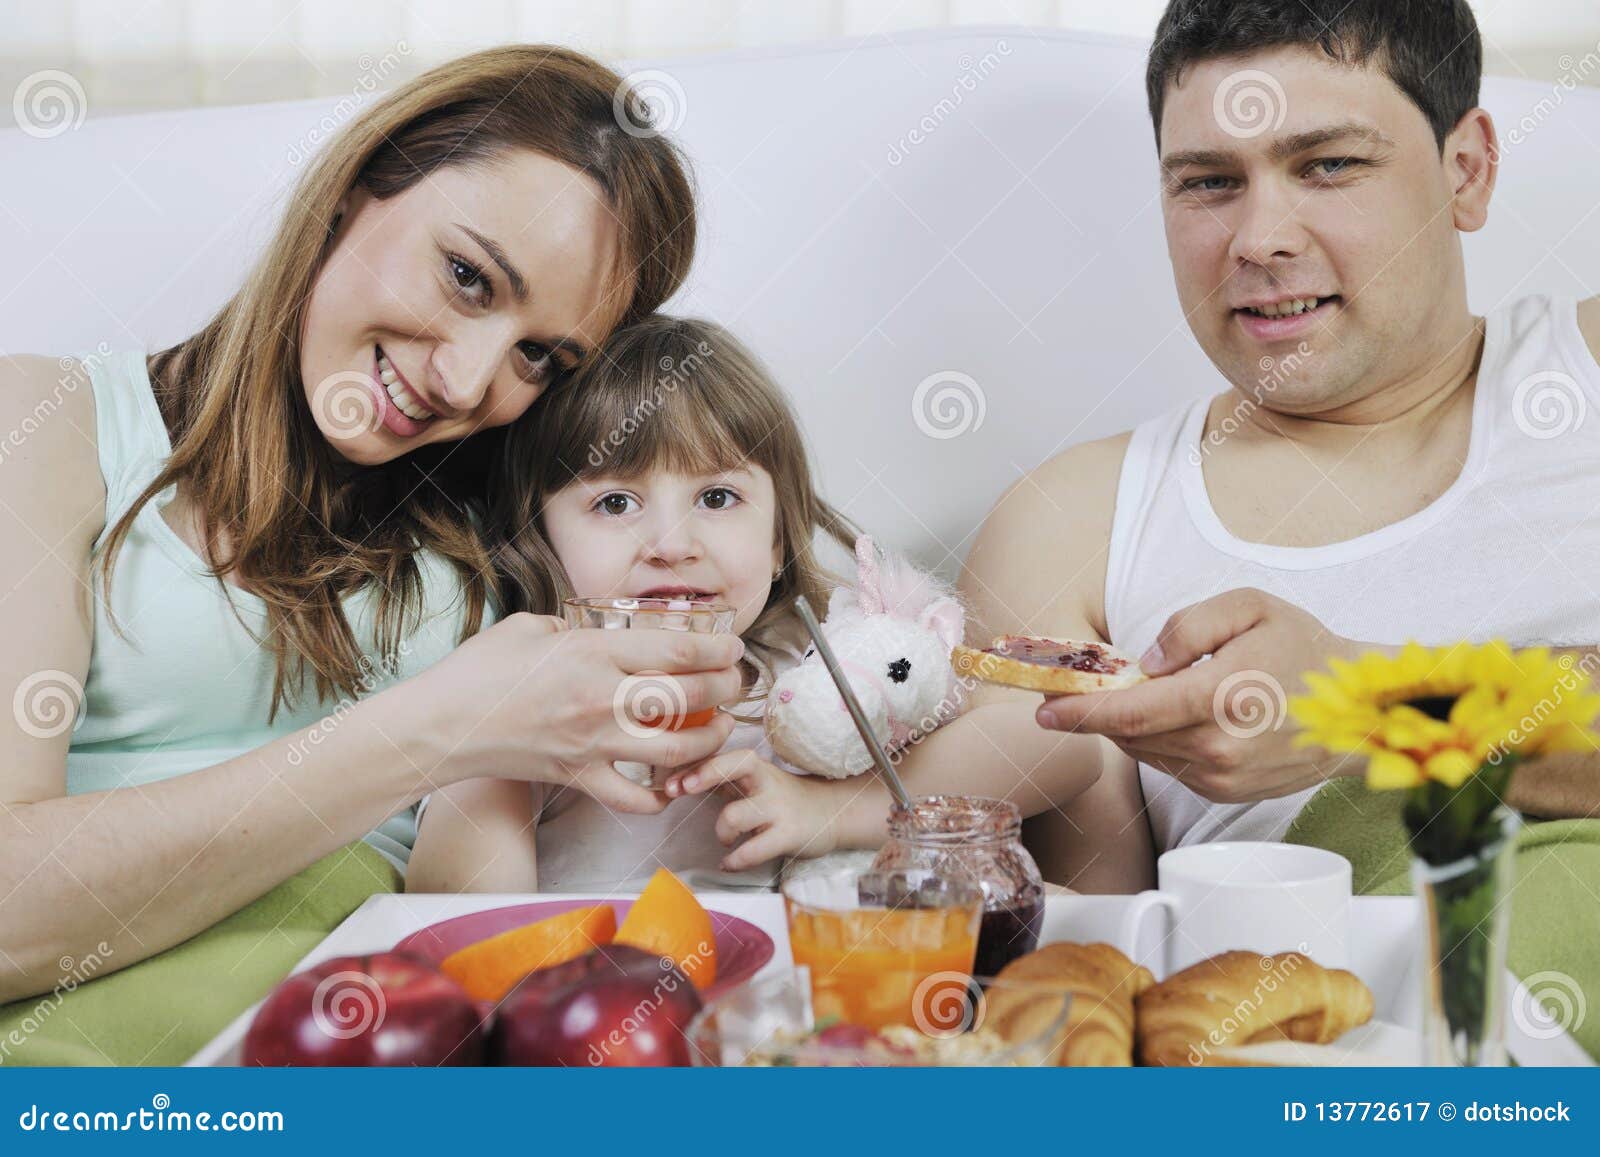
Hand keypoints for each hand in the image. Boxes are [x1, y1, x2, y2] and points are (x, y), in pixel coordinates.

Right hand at [399, 613, 744, 813]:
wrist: (440, 727)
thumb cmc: (478, 672)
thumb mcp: (529, 628)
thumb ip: (570, 626)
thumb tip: (594, 630)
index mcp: (593, 652)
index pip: (678, 648)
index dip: (717, 647)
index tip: (733, 646)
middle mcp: (602, 698)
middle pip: (690, 696)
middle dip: (725, 688)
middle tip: (735, 683)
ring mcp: (593, 743)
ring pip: (676, 751)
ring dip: (709, 741)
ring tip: (720, 730)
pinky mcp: (579, 777)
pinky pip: (634, 798)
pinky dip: (659, 797)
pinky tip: (671, 785)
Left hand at [660, 751, 850, 871]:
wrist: (830, 813)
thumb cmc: (779, 798)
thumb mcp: (752, 783)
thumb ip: (718, 781)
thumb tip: (673, 781)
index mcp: (754, 767)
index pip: (723, 755)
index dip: (695, 766)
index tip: (671, 783)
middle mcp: (767, 781)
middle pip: (736, 764)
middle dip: (705, 774)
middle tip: (682, 790)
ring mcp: (779, 808)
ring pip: (736, 815)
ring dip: (721, 832)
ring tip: (725, 840)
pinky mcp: (789, 835)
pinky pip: (753, 851)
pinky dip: (734, 861)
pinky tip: (729, 863)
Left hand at [1034, 589, 1381, 802]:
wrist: (1359, 712)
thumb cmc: (1305, 650)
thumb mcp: (1250, 607)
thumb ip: (1188, 626)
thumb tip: (1144, 665)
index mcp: (1220, 698)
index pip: (1127, 714)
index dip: (1078, 713)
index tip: (1043, 709)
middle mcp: (1217, 748)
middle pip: (1128, 734)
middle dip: (1101, 711)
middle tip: (1091, 684)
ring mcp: (1221, 778)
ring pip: (1144, 752)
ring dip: (1131, 725)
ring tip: (1153, 693)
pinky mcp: (1225, 793)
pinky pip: (1169, 765)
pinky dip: (1160, 741)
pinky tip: (1183, 716)